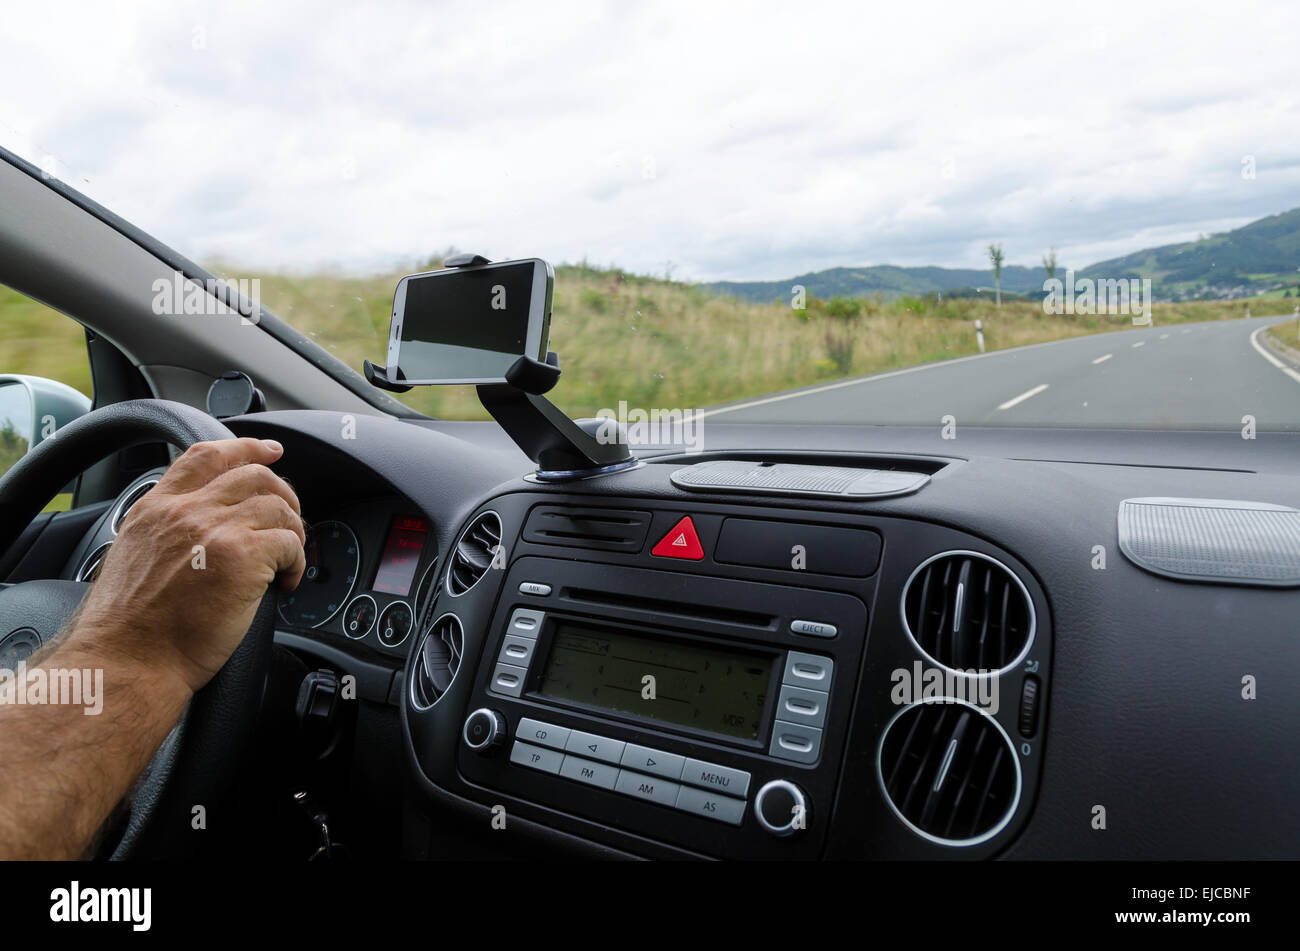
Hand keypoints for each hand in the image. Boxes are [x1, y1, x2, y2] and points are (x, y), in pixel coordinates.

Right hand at [72, 438, 305, 693]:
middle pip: (255, 475)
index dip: (246, 447)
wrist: (129, 661)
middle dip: (284, 494)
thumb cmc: (130, 628)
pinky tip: (285, 581)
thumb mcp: (133, 556)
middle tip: (292, 520)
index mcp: (157, 508)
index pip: (207, 455)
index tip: (271, 450)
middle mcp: (186, 511)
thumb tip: (201, 528)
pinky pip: (291, 542)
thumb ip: (165, 530)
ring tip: (286, 560)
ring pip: (279, 506)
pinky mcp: (244, 556)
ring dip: (293, 532)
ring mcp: (216, 529)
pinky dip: (297, 561)